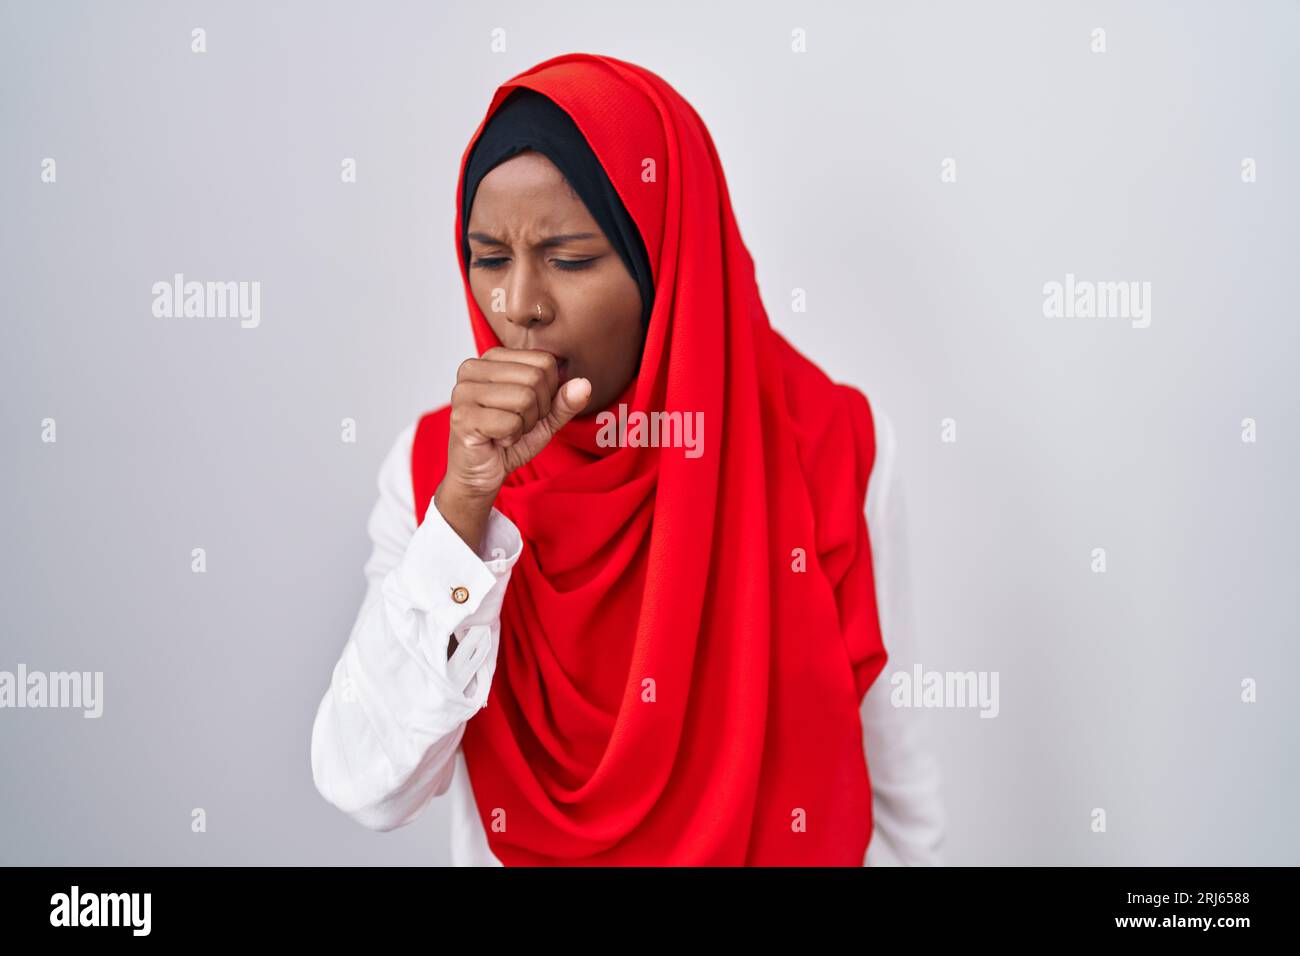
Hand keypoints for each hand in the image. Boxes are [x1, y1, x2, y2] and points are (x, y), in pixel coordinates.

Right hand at [434, 347, 589, 551]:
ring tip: (505, 432)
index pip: (544, 361)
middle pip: (535, 377)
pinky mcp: (462, 416)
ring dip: (524, 425)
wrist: (479, 475)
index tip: (527, 409)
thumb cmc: (507, 441)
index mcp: (493, 358)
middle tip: (516, 424)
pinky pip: (511, 422)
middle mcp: (473, 367)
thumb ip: (564, 401)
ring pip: (525, 398)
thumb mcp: (545, 419)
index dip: (548, 392)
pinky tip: (496, 440)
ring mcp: (464, 391)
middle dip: (537, 410)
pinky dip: (512, 437)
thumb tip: (584, 384)